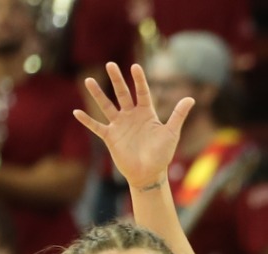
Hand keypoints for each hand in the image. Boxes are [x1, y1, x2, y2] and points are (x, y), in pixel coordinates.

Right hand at [76, 63, 192, 189]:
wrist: (149, 174)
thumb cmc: (162, 155)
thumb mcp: (171, 133)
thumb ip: (178, 115)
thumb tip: (191, 98)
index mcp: (146, 113)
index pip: (141, 92)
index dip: (138, 80)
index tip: (135, 67)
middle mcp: (131, 116)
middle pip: (122, 94)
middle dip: (116, 80)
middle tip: (110, 65)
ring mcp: (119, 125)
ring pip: (107, 106)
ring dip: (98, 94)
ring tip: (88, 81)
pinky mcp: (110, 137)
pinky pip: (96, 127)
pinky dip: (87, 121)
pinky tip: (76, 112)